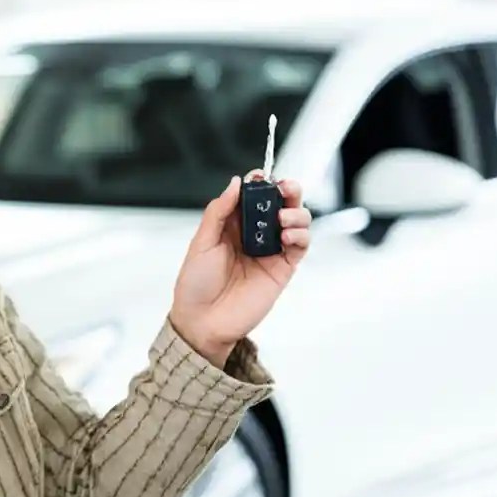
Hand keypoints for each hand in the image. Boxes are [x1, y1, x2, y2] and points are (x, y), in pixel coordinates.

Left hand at [168, 171, 310, 365]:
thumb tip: (235, 183)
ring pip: (296, 221)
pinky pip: (300, 246)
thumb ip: (219, 211)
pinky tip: (287, 235)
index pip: (253, 196)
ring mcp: (270, 251)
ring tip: (283, 218)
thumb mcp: (201, 242)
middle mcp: (254, 235)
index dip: (260, 182)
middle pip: (280, 204)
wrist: (203, 321)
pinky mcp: (282, 269)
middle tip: (285, 187)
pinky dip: (300, 235)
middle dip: (288, 191)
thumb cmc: (196, 284)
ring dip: (297, 212)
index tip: (261, 175)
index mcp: (232, 225)